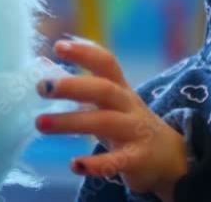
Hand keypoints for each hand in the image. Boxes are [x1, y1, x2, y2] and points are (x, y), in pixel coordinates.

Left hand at [34, 40, 187, 200]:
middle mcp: (129, 105)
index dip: (84, 52)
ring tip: (40, 123)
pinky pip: (118, 161)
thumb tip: (42, 66)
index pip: (106, 63)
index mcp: (120, 88)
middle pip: (104, 89)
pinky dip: (96, 164)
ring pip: (106, 122)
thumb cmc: (127, 124)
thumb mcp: (106, 104)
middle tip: (42, 87)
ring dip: (71, 122)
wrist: (170, 158)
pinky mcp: (138, 159)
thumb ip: (77, 87)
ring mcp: (135, 131)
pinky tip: (75, 165)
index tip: (58, 46)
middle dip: (73, 86)